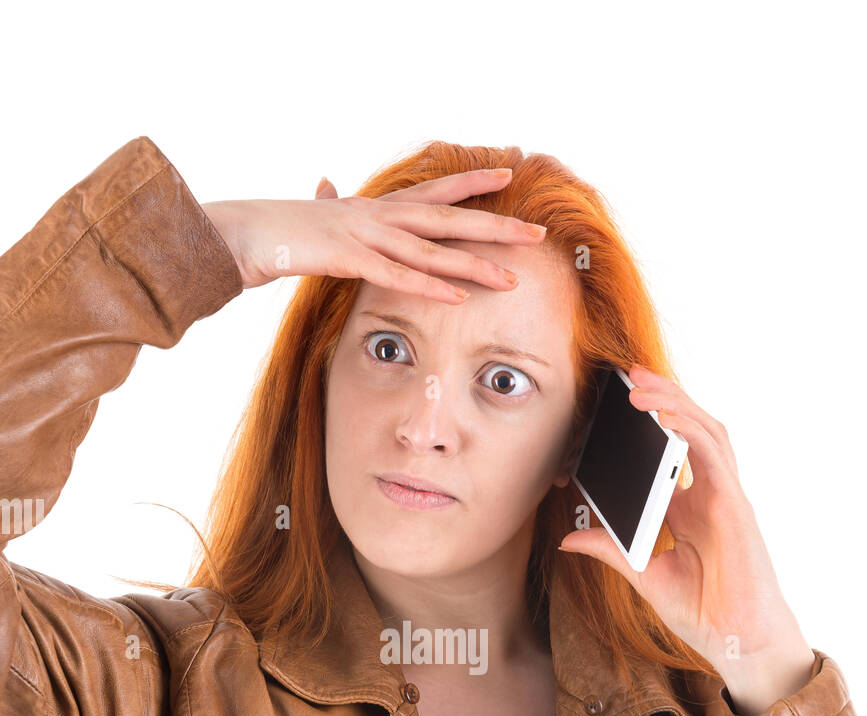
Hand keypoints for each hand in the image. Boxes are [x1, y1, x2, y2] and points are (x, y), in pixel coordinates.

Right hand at [200, 168, 546, 293]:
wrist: (239, 231)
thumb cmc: (276, 230)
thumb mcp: (313, 215)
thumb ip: (329, 202)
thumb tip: (326, 183)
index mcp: (374, 206)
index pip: (433, 190)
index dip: (471, 181)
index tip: (508, 171)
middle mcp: (377, 215)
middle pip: (448, 219)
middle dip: (494, 226)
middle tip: (536, 233)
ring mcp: (364, 235)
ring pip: (431, 250)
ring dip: (473, 264)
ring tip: (511, 276)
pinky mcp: (348, 260)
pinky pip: (396, 276)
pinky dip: (428, 285)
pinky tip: (457, 295)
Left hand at [558, 364, 814, 714]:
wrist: (736, 642)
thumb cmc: (703, 613)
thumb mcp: (642, 575)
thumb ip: (610, 551)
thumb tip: (568, 538)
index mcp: (690, 509)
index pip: (671, 453)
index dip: (650, 426)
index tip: (615, 408)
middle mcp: (709, 496)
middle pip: (690, 431)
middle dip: (662, 399)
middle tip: (627, 376)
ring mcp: (724, 497)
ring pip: (704, 431)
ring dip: (673, 402)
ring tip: (639, 384)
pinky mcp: (733, 505)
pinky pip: (713, 454)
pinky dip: (689, 428)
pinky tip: (665, 414)